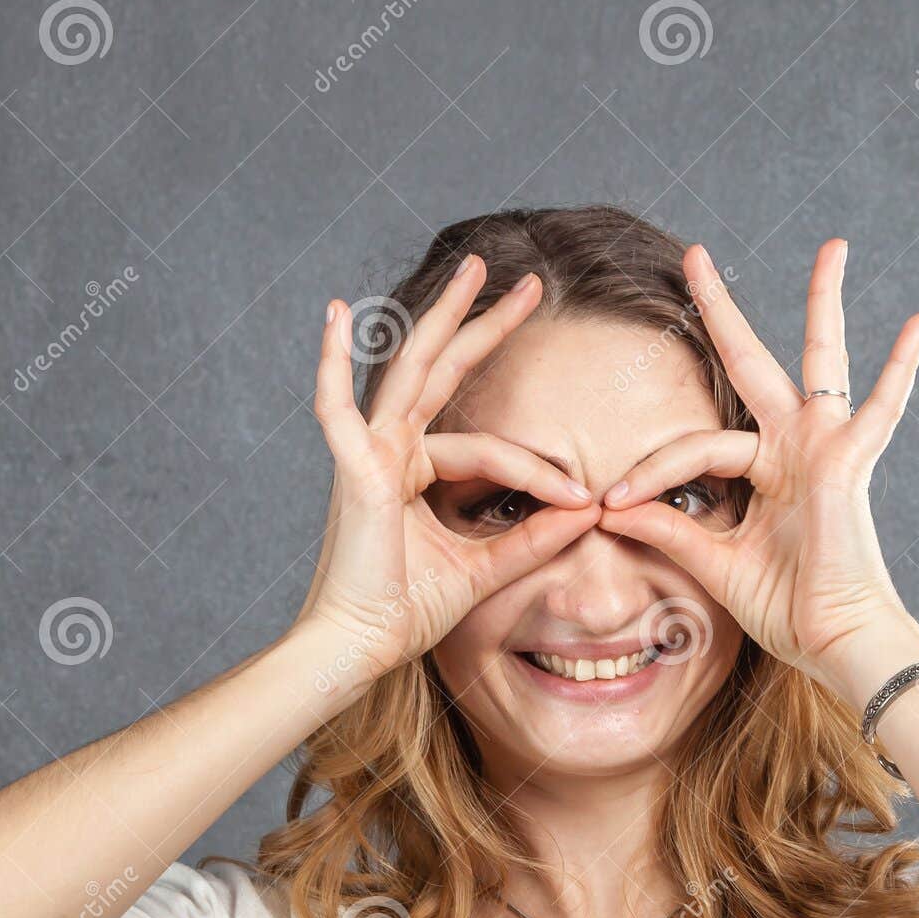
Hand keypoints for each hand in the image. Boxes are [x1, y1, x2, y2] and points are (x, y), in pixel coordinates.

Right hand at [297, 256, 600, 677]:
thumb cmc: (407, 613)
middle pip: (446, 374)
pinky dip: (330, 362)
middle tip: (531, 285)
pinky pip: (336, 407)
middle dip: (487, 326)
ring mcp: (369, 455)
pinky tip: (335, 314)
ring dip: (444, 317)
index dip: (539, 471)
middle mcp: (392, 453)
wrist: (361, 647)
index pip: (490, 450)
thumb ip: (532, 539)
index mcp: (417, 474)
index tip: (585, 497)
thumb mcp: (485, 569)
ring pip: (413, 371)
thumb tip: (588, 510)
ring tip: (476, 270)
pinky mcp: (353, 470)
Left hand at [598, 238, 918, 707]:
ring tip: (833, 247)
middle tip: (693, 254)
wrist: (834, 643)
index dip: (651, 471)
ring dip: (824, 302)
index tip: (609, 504)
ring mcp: (825, 449)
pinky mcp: (848, 462)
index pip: (696, 445)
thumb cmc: (787, 610)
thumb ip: (669, 530)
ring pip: (820, 360)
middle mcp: (795, 449)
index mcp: (765, 472)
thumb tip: (611, 508)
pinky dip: (903, 369)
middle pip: (752, 363)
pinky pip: (882, 408)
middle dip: (722, 310)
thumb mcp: (714, 564)